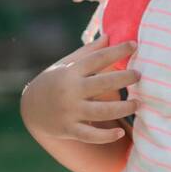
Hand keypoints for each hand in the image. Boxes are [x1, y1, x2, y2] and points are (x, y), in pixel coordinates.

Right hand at [20, 34, 139, 142]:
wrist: (31, 109)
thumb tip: (109, 35)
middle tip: (139, 75)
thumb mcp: (66, 64)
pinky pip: (90, 135)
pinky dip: (105, 136)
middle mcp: (70, 91)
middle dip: (123, 78)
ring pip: (101, 111)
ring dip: (122, 108)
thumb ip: (89, 52)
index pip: (97, 58)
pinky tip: (120, 133)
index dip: (116, 51)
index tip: (134, 45)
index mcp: (71, 72)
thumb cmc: (55, 82)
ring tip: (138, 103)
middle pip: (102, 83)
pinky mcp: (69, 130)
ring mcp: (70, 111)